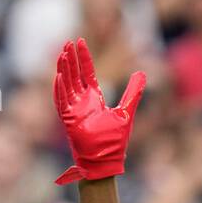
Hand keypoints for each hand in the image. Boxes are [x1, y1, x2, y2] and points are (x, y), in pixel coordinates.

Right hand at [53, 38, 145, 184]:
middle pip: (74, 75)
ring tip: (62, 53)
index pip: (87, 72)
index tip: (80, 41)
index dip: (84, 57)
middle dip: (71, 58)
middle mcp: (82, 102)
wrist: (107, 161)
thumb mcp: (126, 111)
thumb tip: (143, 73)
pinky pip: (62, 103)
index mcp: (95, 98)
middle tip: (68, 41)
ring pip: (66, 85)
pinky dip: (60, 90)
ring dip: (64, 69)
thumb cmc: (115, 141)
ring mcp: (74, 110)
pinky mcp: (69, 121)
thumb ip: (133, 92)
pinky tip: (59, 76)